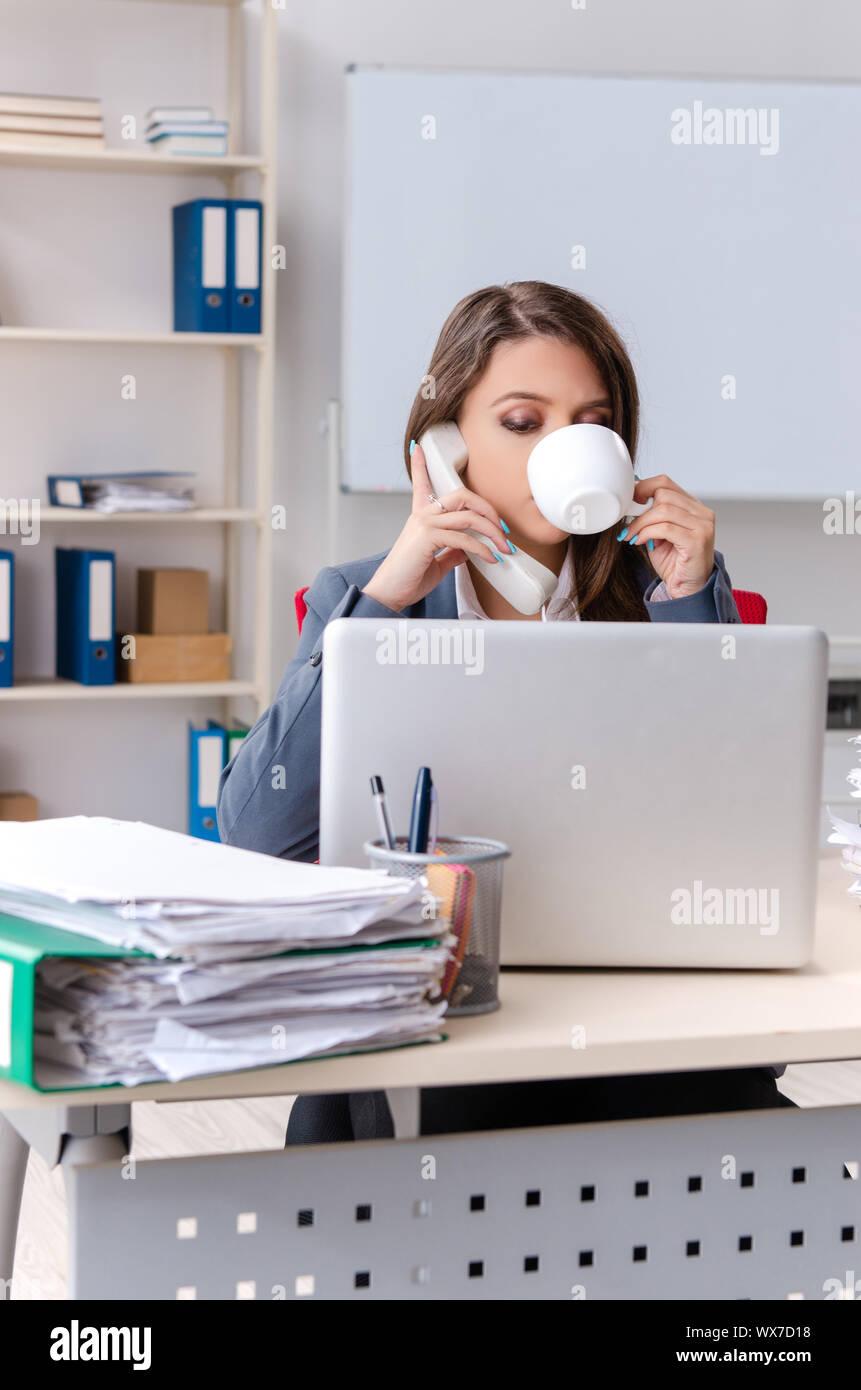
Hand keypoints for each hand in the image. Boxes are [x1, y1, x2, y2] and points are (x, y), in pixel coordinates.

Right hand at [361, 442, 512, 611]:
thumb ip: (453, 551)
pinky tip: (490, 559)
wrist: (389, 593)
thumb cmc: (409, 578)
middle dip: (489, 509)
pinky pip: (464, 539)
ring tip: (503, 548)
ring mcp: (424, 524)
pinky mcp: (427, 538)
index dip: (420, 464)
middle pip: (463, 496)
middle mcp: (422, 515)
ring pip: (469, 516)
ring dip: (493, 532)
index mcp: (421, 517)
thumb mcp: (436, 561)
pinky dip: (482, 549)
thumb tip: (470, 550)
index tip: (419, 447)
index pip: (422, 484)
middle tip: (502, 528)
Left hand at [621, 474, 714, 598]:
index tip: (629, 500)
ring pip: (663, 510)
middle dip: (640, 508)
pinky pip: (665, 528)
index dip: (644, 487)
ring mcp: (703, 525)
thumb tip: (630, 502)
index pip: (667, 484)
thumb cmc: (674, 562)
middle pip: (664, 494)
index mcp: (693, 507)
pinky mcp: (697, 540)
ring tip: (632, 534)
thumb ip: (650, 517)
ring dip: (641, 522)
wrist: (687, 588)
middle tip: (627, 521)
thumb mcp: (659, 534)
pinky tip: (640, 541)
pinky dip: (647, 532)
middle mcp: (702, 513)